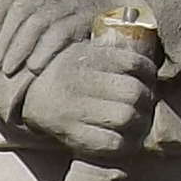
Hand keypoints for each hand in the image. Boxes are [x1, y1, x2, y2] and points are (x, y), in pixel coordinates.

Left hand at [0, 0, 105, 92]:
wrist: (118, 4)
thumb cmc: (76, 13)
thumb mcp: (51, 9)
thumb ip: (27, 20)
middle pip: (20, 12)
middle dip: (4, 41)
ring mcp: (70, 3)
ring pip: (38, 22)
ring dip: (20, 47)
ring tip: (9, 70)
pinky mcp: (86, 18)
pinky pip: (61, 32)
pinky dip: (45, 50)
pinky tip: (34, 67)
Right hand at [15, 39, 155, 157]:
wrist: (32, 97)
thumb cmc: (70, 71)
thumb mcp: (86, 50)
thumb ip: (113, 47)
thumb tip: (148, 37)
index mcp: (87, 58)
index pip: (133, 62)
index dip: (148, 70)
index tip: (148, 76)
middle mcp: (80, 83)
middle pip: (134, 92)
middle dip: (147, 98)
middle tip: (146, 100)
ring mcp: (75, 111)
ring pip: (126, 117)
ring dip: (140, 121)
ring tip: (138, 118)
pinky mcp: (73, 135)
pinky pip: (112, 143)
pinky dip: (125, 141)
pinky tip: (124, 135)